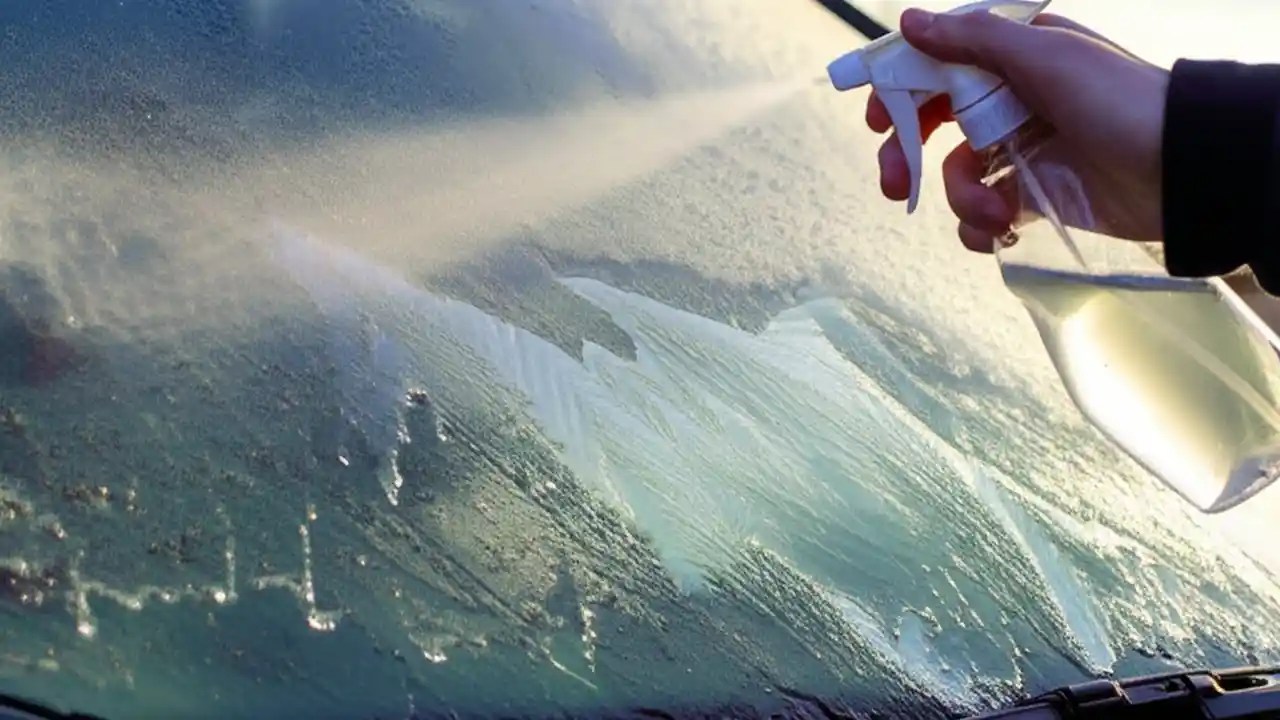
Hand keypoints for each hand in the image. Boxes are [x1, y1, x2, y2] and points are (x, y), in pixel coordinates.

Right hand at [867, 8, 1169, 251]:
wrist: (1181, 169)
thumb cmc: (1117, 100)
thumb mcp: (1043, 57)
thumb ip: (971, 41)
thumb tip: (908, 22)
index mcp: (1013, 57)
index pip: (937, 67)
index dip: (900, 91)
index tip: (876, 120)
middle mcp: (1012, 100)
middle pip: (933, 126)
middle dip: (909, 156)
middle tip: (895, 184)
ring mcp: (1022, 150)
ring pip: (958, 176)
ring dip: (962, 201)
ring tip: (992, 216)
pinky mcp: (1036, 196)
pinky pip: (985, 215)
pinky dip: (981, 230)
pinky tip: (997, 236)